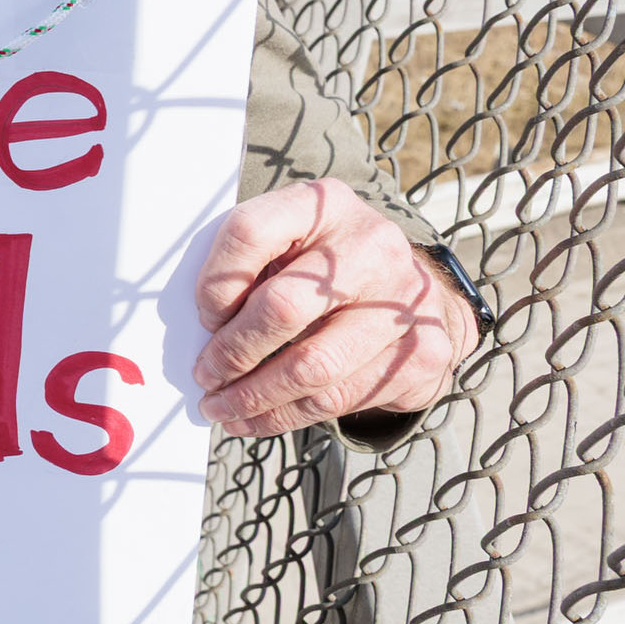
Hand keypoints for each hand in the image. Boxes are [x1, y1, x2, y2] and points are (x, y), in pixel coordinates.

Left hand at [192, 179, 472, 435]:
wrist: (415, 294)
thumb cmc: (327, 267)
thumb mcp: (287, 243)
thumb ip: (247, 267)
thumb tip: (201, 330)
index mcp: (324, 205)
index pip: (250, 233)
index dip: (216, 284)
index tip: (204, 318)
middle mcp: (372, 246)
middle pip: (282, 308)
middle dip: (232, 353)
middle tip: (205, 377)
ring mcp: (405, 301)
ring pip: (312, 368)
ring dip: (254, 398)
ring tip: (222, 408)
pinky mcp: (422, 353)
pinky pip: (340, 399)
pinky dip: (286, 417)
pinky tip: (257, 418)